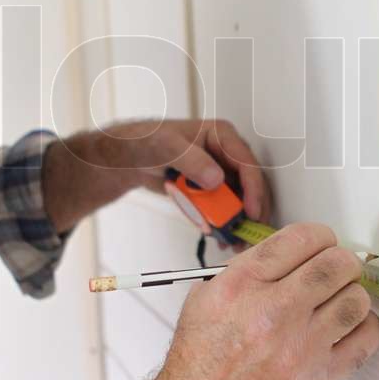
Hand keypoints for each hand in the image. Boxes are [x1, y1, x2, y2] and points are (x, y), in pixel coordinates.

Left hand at [44, 118, 270, 234]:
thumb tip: (217, 179)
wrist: (125, 158)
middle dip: (251, 212)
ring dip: (239, 222)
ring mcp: (218, 171)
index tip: (252, 213)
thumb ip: (192, 161)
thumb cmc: (143, 142)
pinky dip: (223, 223)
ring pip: (238, 199)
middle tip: (249, 235)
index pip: (247, 164)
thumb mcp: (166, 147)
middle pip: (248, 185)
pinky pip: (222, 207)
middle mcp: (224, 153)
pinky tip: (220, 238)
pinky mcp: (208, 188)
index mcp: (221, 136)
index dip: (254, 190)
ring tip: (237, 243)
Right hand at [147, 223, 378, 379]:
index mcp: (241, 285)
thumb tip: (293, 255)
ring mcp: (298, 347)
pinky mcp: (317, 379)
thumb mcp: (206, 298)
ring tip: (340, 303)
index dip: (321, 237)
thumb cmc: (199, 361)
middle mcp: (271, 312)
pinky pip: (365, 340)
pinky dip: (364, 329)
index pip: (302, 238)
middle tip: (338, 272)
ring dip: (353, 296)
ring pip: (356, 300)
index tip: (323, 246)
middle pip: (337, 264)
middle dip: (343, 263)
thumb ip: (248, 269)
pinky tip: (349, 330)